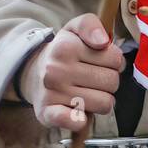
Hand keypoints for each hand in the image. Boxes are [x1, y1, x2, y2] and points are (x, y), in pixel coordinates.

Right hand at [19, 13, 124, 132]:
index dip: (113, 62)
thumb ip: (91, 25)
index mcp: (66, 47)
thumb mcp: (74, 30)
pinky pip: (76, 122)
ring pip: (104, 103)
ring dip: (101, 100)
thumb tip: (103, 42)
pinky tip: (78, 113)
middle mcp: (56, 70)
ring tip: (88, 93)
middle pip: (112, 82)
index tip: (100, 62)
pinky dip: (81, 120)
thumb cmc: (62, 52)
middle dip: (108, 82)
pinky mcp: (48, 113)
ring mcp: (52, 93)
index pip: (115, 58)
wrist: (32, 74)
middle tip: (94, 79)